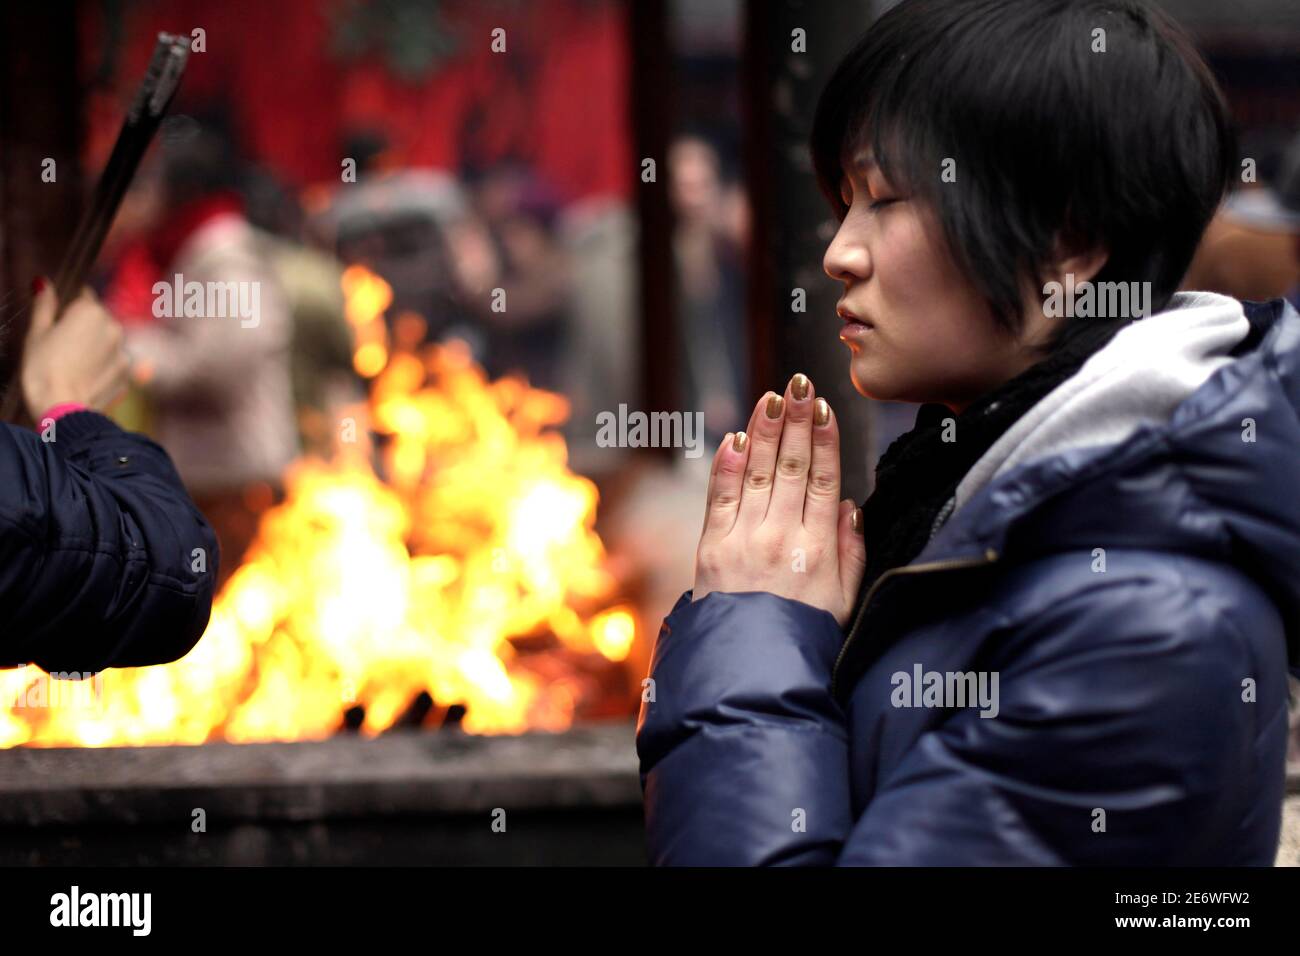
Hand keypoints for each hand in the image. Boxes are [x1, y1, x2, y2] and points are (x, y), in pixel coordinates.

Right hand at [21, 280, 129, 418]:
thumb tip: (44, 284)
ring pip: (109, 342)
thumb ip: (44, 305)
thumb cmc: (43, 369)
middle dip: (85, 328)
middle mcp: (113, 326)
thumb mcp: (37, 332)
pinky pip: (115, 362)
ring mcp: (124, 351)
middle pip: (99, 320)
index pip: (84, 296)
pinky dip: (104, 366)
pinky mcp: (128, 373)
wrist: (62, 409)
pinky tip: (86, 377)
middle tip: (63, 347)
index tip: (59, 322)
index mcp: (90, 311)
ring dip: (97, 347)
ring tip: (75, 366)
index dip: (70, 308)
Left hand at [694, 373, 866, 625]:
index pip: (824, 480)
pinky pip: (721, 496)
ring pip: (759, 473)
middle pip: (793, 467)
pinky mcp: (713, 547)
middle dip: (796, 422)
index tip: (824, 408)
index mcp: (820, 548)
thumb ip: (852, 552)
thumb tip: (852, 504)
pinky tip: (736, 436)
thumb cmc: (802, 640)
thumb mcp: (845, 602)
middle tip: (799, 384)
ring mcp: (746, 539)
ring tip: (772, 397)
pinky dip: (729, 464)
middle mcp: (784, 537)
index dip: (824, 440)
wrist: (751, 672)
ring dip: (765, 431)